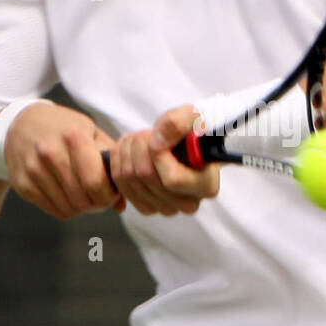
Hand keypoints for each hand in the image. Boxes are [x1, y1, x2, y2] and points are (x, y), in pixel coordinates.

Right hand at [3, 102, 123, 218]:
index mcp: (73, 136)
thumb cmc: (66, 129)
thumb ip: (112, 164)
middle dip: (98, 204)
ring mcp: (33, 169)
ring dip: (82, 208)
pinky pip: (54, 210)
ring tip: (85, 195)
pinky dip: (66, 208)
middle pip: (83, 199)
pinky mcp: (22, 184)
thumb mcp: (92, 133)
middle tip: (100, 197)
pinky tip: (69, 194)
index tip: (112, 192)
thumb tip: (121, 206)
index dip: (109, 195)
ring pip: (69, 209)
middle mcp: (50, 153)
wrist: (22, 123)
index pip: (95, 182)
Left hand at [106, 104, 220, 216]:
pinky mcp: (147, 208)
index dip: (157, 153)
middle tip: (144, 133)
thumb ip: (178, 124)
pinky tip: (127, 151)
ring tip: (136, 138)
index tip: (156, 136)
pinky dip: (118, 163)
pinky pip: (122, 185)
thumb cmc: (191, 133)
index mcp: (207, 186)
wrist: (182, 145)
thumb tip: (157, 142)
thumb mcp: (191, 117)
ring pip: (131, 178)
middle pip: (146, 176)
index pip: (172, 179)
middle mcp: (188, 203)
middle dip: (139, 145)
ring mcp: (167, 208)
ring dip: (126, 151)